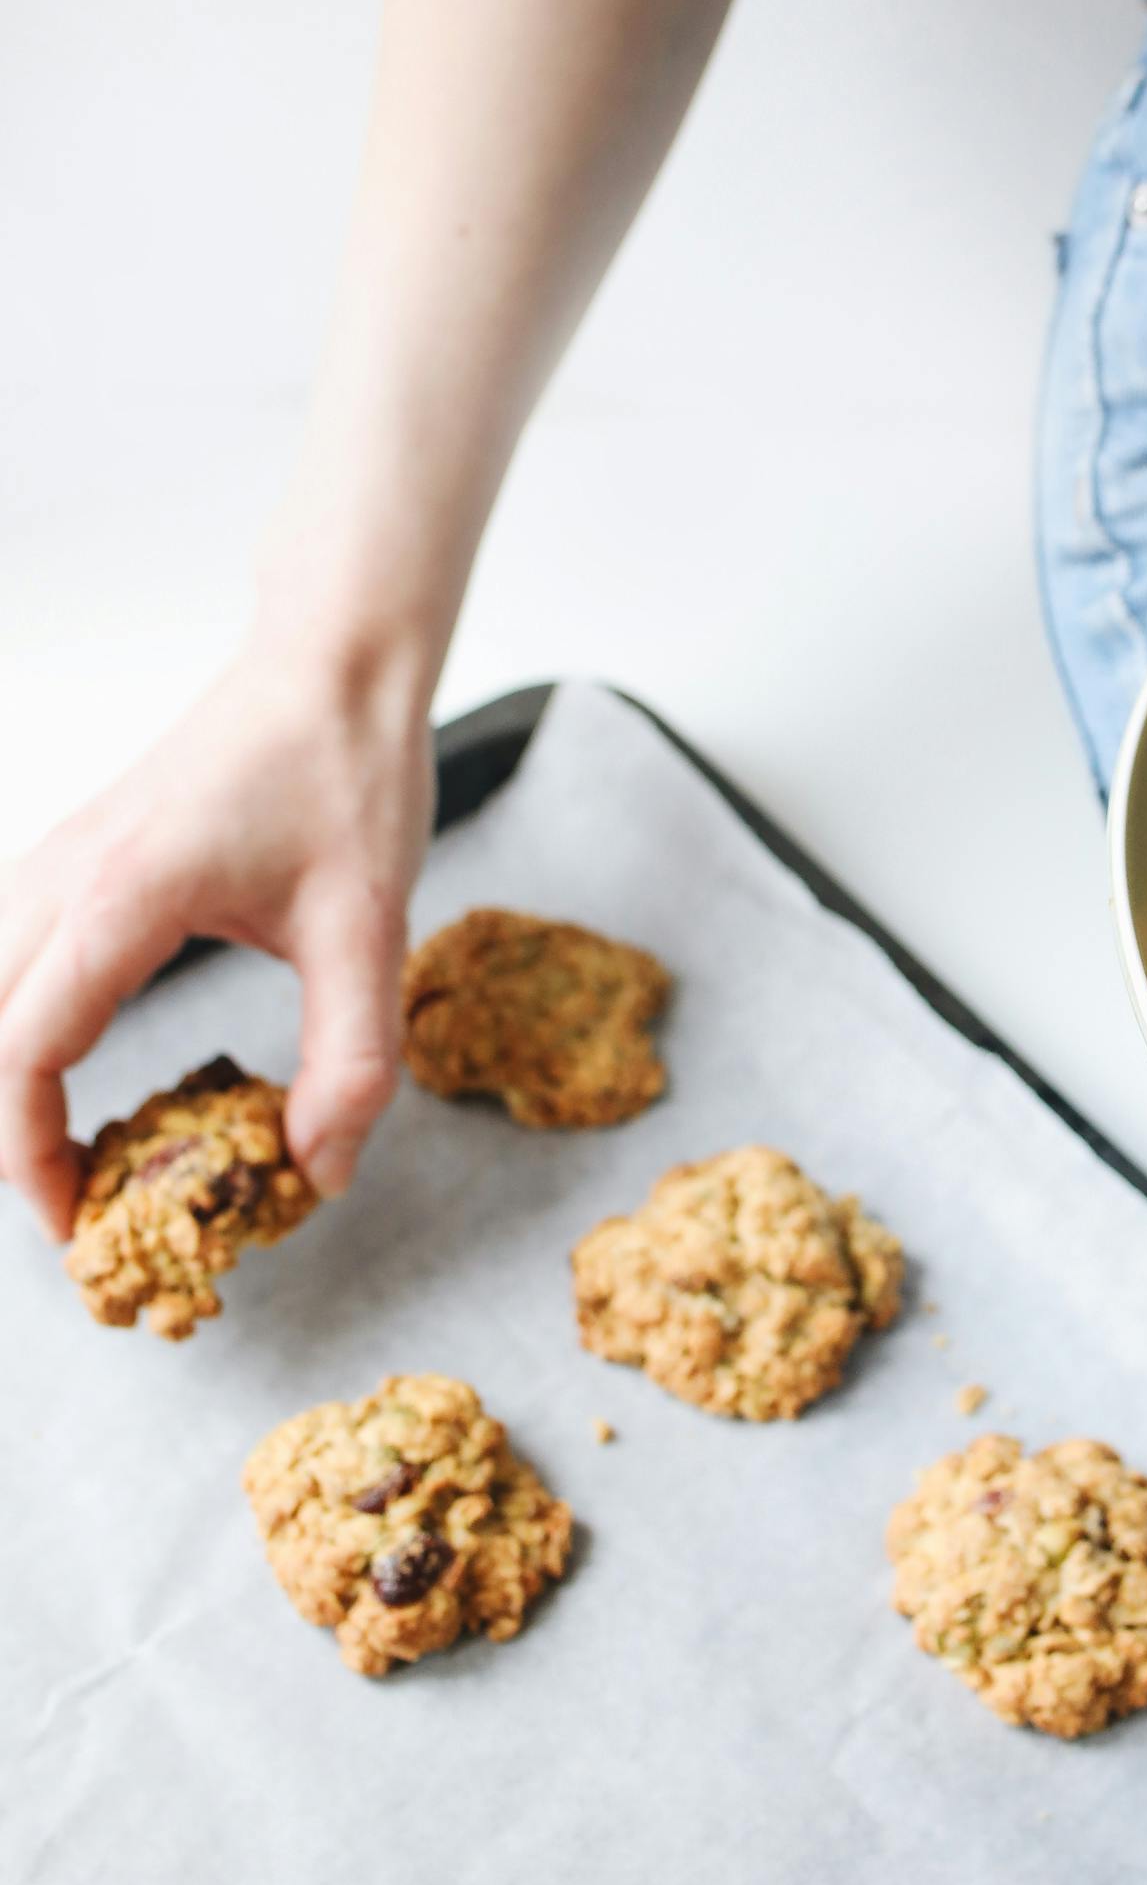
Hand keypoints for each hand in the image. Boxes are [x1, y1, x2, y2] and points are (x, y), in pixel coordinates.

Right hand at [0, 647, 434, 1236]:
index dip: (33, 1160)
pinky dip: (14, 1023)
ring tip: (75, 1147)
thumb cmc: (349, 776)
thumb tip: (320, 1171)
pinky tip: (74, 1062)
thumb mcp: (371, 928)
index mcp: (121, 901)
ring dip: (6, 1077)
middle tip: (79, 1201)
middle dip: (6, 1134)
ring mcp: (56, 858)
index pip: (22, 1059)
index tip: (79, 1221)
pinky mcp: (73, 852)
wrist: (332, 663)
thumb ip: (352, 1060)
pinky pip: (4, 955)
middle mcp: (62, 877)